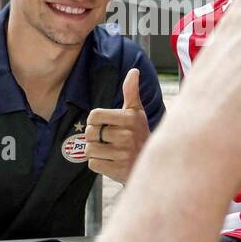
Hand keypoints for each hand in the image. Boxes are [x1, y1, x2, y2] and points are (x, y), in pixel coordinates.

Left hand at [84, 67, 149, 182]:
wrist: (150, 163)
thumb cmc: (139, 134)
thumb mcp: (136, 112)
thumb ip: (131, 92)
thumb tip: (134, 71)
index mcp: (129, 118)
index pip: (94, 116)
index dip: (94, 121)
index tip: (103, 125)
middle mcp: (127, 136)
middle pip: (90, 133)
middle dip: (94, 137)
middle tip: (107, 139)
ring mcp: (122, 154)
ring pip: (90, 149)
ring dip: (95, 151)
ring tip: (109, 151)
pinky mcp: (117, 170)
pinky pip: (93, 164)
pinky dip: (98, 164)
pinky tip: (110, 161)